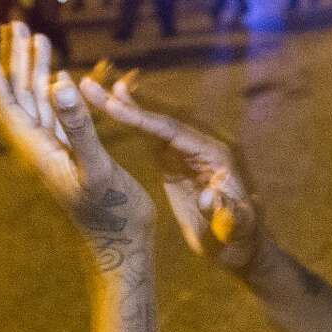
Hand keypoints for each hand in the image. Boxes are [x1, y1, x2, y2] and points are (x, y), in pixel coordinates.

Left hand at [0, 21, 155, 277]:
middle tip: (12, 25)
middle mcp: (38, 149)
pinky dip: (55, 88)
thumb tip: (61, 84)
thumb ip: (79, 126)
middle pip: (16, 98)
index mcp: (36, 153)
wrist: (121, 244)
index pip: (5, 110)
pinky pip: (55, 112)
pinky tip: (58, 71)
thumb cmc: (110, 213)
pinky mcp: (71, 152)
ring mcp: (54, 150)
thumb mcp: (96, 168)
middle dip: (12, 61)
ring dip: (33, 69)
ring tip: (34, 35)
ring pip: (35, 101)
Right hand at [82, 70, 263, 275]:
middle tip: (92, 85)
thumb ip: (227, 212)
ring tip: (94, 88)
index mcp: (214, 156)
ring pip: (152, 124)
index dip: (143, 118)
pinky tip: (113, 107)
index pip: (173, 131)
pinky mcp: (175, 162)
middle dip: (126, 103)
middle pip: (159, 119)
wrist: (238, 246)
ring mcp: (187, 153)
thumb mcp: (236, 229)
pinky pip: (150, 137)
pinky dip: (131, 122)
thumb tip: (210, 196)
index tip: (114, 105)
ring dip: (125, 106)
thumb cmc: (239, 238)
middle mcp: (200, 146)